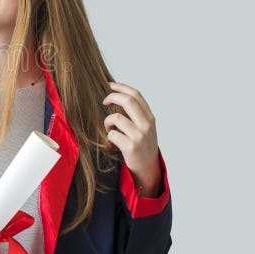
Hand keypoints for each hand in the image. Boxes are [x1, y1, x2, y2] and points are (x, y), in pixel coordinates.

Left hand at [102, 81, 160, 196]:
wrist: (148, 168)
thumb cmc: (142, 145)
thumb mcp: (145, 127)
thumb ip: (136, 114)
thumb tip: (118, 96)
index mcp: (150, 117)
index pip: (136, 95)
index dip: (122, 87)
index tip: (110, 85)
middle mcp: (146, 125)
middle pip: (128, 101)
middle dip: (112, 97)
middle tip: (104, 101)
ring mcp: (139, 136)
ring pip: (116, 117)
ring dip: (108, 121)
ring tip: (110, 129)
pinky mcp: (131, 147)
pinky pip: (112, 134)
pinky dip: (109, 135)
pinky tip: (113, 139)